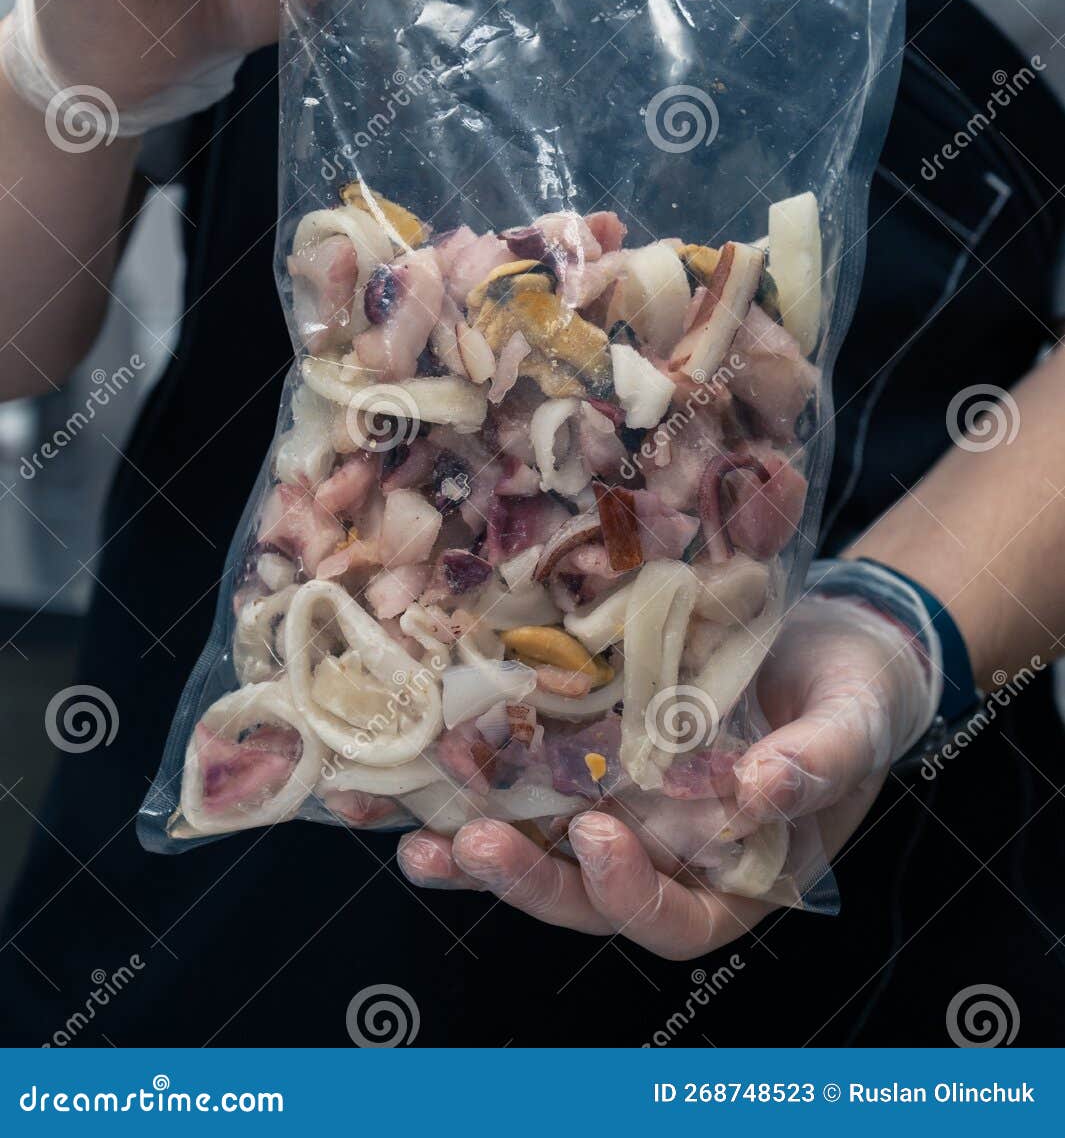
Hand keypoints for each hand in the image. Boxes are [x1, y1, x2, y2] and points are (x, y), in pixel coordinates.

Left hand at [397, 591, 935, 959]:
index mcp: (735, 874)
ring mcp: (621, 805)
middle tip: (474, 844)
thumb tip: (764, 789)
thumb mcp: (854, 721)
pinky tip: (419, 769)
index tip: (597, 840)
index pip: (675, 918)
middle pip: (585, 894)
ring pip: (539, 849)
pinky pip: (526, 780)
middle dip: (526, 879)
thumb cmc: (854, 694)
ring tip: (416, 835)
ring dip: (474, 848)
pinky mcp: (588, 752)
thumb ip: (819, 761)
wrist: (830, 636)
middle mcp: (666, 852)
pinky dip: (473, 781)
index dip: (628, 893)